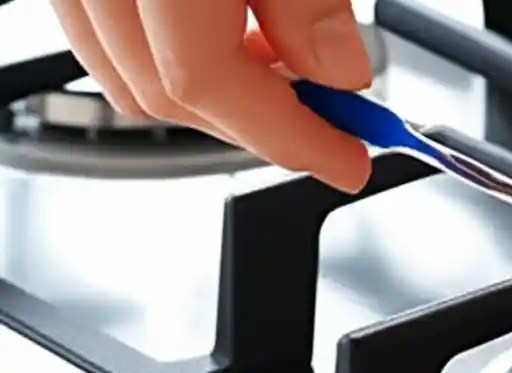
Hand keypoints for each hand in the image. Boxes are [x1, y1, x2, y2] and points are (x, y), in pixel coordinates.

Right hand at [50, 0, 372, 191]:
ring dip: (215, 92)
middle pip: (163, 92)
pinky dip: (170, 52)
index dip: (291, 136)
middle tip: (332, 120)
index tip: (349, 160)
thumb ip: (307, 3)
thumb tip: (337, 73)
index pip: (208, 84)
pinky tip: (231, 31)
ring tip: (288, 69)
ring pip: (127, 72)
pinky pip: (105, 32)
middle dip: (259, 123)